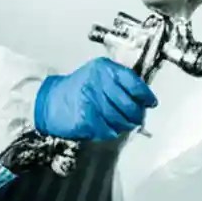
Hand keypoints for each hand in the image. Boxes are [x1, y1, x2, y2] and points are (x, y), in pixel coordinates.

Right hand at [34, 57, 157, 140]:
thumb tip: (144, 98)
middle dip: (136, 115)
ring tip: (123, 125)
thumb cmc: (78, 89)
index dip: (145, 94)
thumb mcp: (99, 75)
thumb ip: (120, 83)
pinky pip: (107, 130)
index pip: (133, 81)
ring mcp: (90, 99)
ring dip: (124, 126)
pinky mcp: (85, 117)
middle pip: (128, 103)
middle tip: (137, 119)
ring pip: (119, 119)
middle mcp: (98, 81)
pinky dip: (110, 132)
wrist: (51, 101)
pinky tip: (107, 129)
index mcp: (104, 68)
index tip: (151, 102)